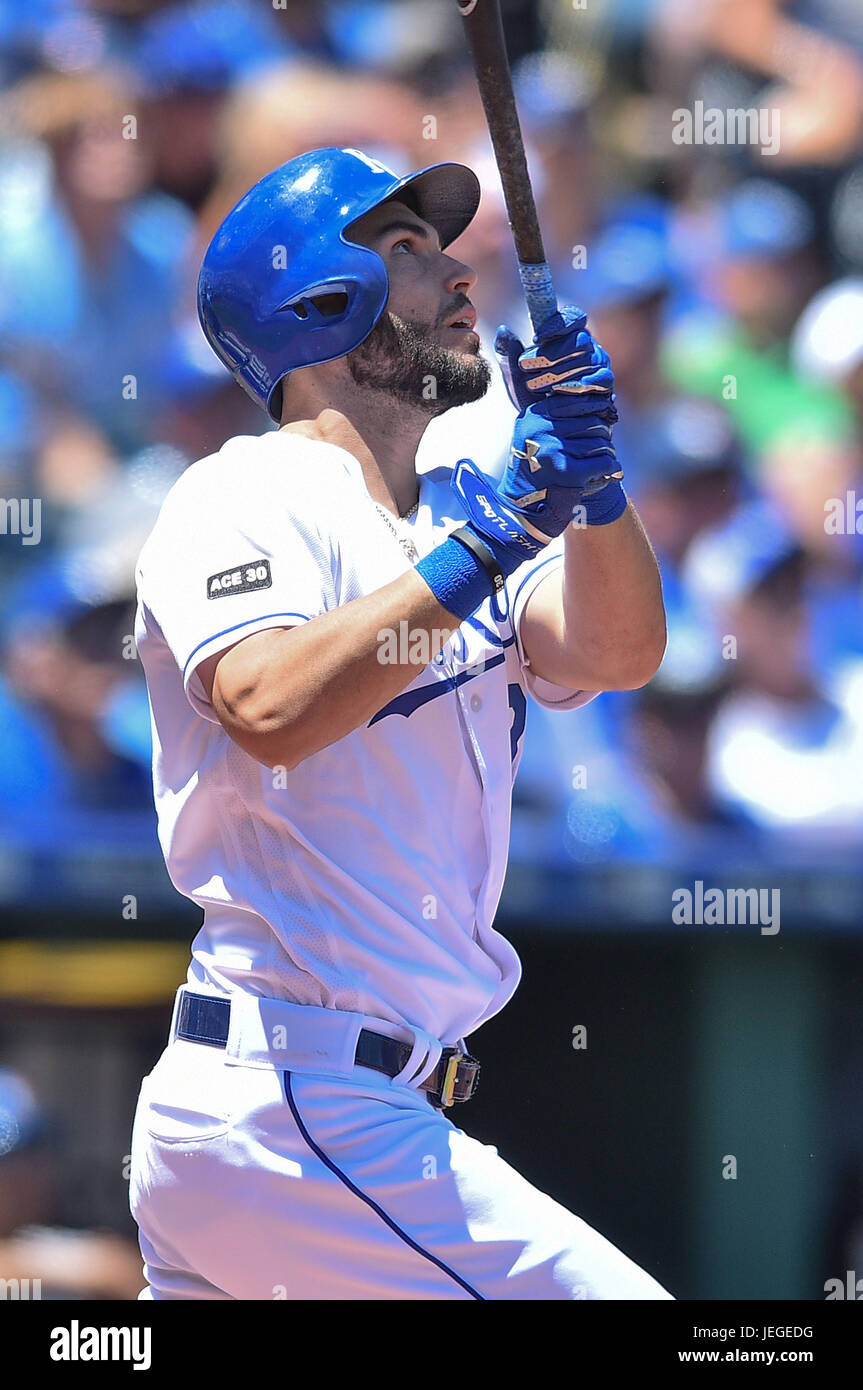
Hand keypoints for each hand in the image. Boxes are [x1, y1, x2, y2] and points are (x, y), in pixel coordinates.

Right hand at [452, 396, 624, 575]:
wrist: (519, 510)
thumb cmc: (533, 471)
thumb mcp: (535, 436)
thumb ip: (557, 419)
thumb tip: (600, 401)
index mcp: (533, 416)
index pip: (575, 400)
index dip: (595, 405)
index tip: (607, 409)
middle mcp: (540, 429)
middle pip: (590, 422)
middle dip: (603, 433)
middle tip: (606, 442)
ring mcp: (551, 450)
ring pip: (598, 441)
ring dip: (607, 451)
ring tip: (606, 458)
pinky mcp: (564, 471)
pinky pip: (601, 462)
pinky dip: (610, 466)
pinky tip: (611, 470)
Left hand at [495, 305, 613, 411]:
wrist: (548, 431)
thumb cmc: (533, 397)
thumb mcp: (516, 377)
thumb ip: (509, 354)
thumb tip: (502, 331)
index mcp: (570, 338)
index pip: (574, 317)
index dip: (558, 324)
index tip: (536, 337)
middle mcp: (590, 349)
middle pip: (580, 340)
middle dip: (552, 353)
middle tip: (526, 366)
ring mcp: (601, 368)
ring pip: (588, 361)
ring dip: (558, 373)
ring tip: (534, 386)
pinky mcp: (606, 390)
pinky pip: (597, 383)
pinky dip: (573, 391)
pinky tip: (553, 399)